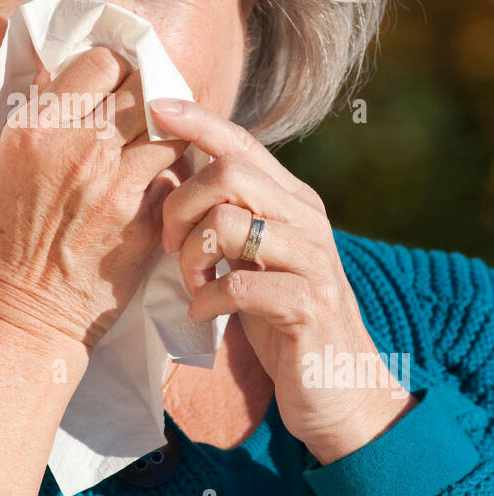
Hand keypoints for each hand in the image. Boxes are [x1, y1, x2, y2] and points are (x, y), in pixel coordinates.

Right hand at [0, 48, 189, 353]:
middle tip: (144, 105)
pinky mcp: (142, 219)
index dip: (113, 67)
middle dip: (145, 91)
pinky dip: (171, 172)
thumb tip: (51, 71)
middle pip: (139, 86)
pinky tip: (158, 180)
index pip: (98, 62)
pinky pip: (175, 174)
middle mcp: (77, 146)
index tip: (116, 80)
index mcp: (33, 127)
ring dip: (165, 131)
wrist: (20, 314)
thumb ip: (24, 117)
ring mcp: (114, 183)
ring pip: (167, 128)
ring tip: (156, 141)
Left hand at [148, 97, 415, 463]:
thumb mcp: (253, 259)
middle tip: (168, 244)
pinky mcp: (307, 305)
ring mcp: (312, 261)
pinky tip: (203, 312)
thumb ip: (226, 218)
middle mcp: (307, 220)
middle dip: (181, 206)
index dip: (198, 120)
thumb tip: (170, 176)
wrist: (338, 390)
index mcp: (292, 201)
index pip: (243, 142)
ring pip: (229, 225)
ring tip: (190, 284)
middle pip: (230, 175)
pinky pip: (238, 285)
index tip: (157, 106)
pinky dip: (206, 299)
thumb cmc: (282, 321)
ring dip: (190, 257)